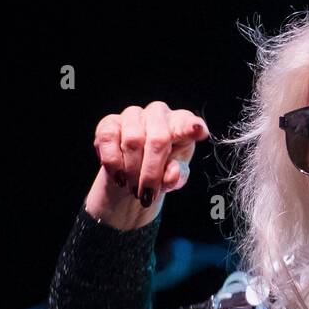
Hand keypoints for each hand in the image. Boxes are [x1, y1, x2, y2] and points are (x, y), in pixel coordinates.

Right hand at [84, 102, 209, 231]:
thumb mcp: (174, 176)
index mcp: (181, 124)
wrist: (134, 173)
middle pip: (158, 139)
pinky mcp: (110, 122)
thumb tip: (171, 174)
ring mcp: (133, 115)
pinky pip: (109, 140)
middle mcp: (158, 113)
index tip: (198, 131)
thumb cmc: (162, 169)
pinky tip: (119, 177)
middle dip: (151, 172)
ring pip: (133, 141)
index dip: (191, 127)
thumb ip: (177, 176)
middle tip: (147, 194)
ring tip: (134, 189)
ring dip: (132, 172)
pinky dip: (114, 164)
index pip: (187, 123)